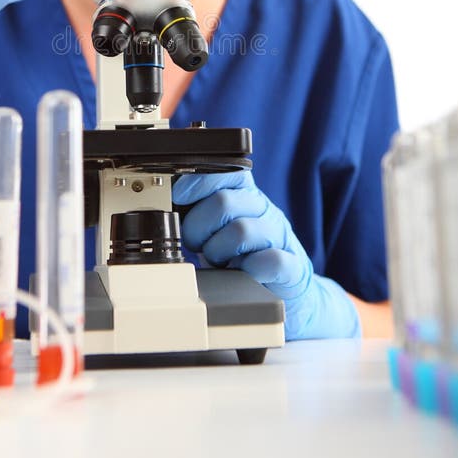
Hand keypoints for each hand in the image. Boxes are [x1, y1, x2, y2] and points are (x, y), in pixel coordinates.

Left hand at [172, 170, 360, 339]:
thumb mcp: (218, 226)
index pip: (224, 172)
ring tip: (217, 261)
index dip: (196, 183)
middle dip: (198, 226)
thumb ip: (197, 210)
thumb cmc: (244, 253)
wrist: (287, 285)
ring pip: (242, 231)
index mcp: (244, 194)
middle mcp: (263, 209)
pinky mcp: (292, 266)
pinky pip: (273, 261)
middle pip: (224, 202)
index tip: (177, 196)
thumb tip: (165, 200)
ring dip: (219, 250)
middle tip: (195, 243)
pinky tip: (243, 273)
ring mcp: (279, 236)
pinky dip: (251, 268)